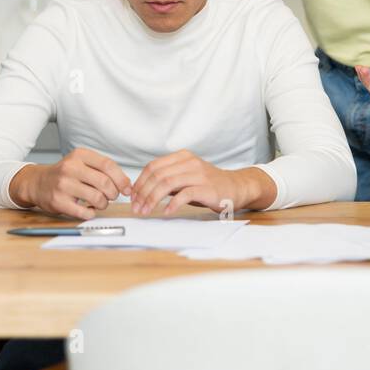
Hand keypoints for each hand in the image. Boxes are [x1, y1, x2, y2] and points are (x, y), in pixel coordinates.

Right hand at [12, 148, 131, 219]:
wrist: (37, 183)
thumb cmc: (65, 174)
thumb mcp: (81, 162)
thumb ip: (102, 169)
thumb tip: (126, 184)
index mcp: (79, 155)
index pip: (108, 165)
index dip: (121, 179)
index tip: (127, 189)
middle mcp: (70, 168)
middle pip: (104, 183)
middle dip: (113, 193)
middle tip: (111, 196)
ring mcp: (63, 185)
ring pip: (97, 198)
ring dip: (103, 204)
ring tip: (99, 203)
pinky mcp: (59, 201)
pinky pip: (84, 212)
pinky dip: (91, 213)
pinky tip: (88, 209)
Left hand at [130, 149, 271, 217]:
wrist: (236, 187)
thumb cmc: (207, 185)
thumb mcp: (185, 177)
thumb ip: (167, 179)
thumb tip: (141, 190)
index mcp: (181, 157)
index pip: (153, 166)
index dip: (140, 182)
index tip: (133, 197)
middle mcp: (189, 162)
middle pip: (157, 175)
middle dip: (143, 193)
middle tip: (136, 208)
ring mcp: (198, 174)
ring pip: (167, 183)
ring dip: (153, 199)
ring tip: (146, 211)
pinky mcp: (206, 187)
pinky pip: (184, 194)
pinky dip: (172, 204)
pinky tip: (166, 212)